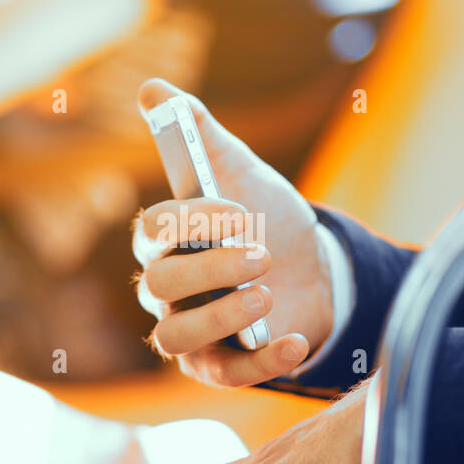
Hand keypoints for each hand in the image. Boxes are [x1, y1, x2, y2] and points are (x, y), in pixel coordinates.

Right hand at [132, 78, 333, 386]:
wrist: (312, 267)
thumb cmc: (265, 216)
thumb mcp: (240, 169)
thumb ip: (198, 132)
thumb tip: (153, 89)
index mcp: (163, 239)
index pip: (152, 232)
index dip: (192, 222)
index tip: (241, 212)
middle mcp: (164, 288)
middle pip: (158, 285)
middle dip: (210, 269)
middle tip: (262, 254)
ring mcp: (187, 330)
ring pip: (174, 338)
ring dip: (221, 317)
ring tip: (266, 295)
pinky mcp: (217, 366)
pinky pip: (224, 374)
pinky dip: (261, 361)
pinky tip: (295, 339)